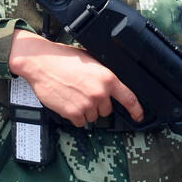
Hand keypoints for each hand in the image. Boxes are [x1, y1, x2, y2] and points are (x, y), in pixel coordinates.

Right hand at [6, 29, 142, 126]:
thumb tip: (111, 84)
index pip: (129, 98)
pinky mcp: (73, 113)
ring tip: (73, 95)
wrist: (42, 64)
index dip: (136, 110)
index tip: (139, 116)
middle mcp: (99, 93)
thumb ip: (103, 74)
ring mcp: (86, 104)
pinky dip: (74, 115)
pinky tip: (68, 102)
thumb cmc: (64, 59)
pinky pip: (79, 121)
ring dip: (85, 110)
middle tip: (84, 92)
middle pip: (106, 110)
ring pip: (92, 117)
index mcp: (107, 78)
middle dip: (98, 105)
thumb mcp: (91, 60)